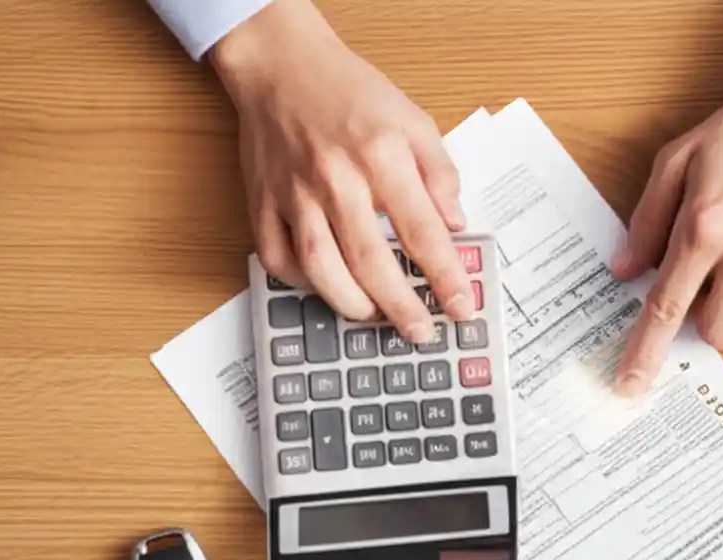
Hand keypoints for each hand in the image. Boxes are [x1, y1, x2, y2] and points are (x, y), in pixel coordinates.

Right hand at [211, 0, 472, 341]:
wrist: (280, 65)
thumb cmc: (349, 92)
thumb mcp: (412, 119)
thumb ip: (440, 172)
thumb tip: (455, 224)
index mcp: (381, 154)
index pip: (421, 230)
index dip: (445, 276)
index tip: (461, 307)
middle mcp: (336, 177)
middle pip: (370, 261)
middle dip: (400, 306)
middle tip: (420, 332)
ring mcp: (293, 193)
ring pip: (320, 267)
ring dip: (350, 304)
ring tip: (375, 318)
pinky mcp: (262, 201)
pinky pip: (277, 258)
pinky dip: (301, 284)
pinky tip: (325, 289)